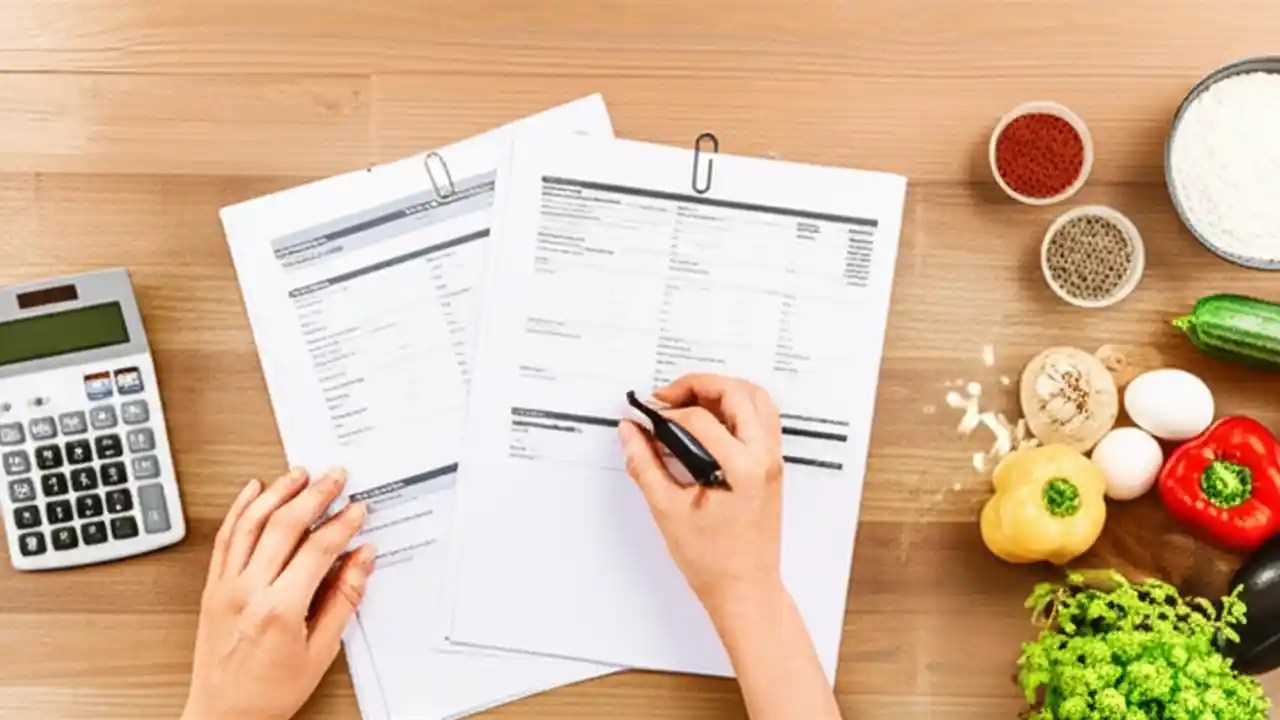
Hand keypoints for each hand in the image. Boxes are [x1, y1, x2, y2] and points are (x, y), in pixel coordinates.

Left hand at [183, 467, 375, 719]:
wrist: (222, 715)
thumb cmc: (269, 693)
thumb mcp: (321, 651)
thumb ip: (343, 599)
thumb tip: (361, 560)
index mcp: (280, 609)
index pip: (318, 549)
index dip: (342, 524)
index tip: (357, 510)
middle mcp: (248, 591)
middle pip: (285, 525)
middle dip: (314, 495)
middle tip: (334, 477)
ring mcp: (226, 587)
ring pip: (251, 523)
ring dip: (278, 492)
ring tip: (299, 475)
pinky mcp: (212, 587)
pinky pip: (225, 538)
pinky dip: (240, 510)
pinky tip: (253, 492)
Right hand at [618, 373, 784, 620]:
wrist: (745, 589)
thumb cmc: (715, 562)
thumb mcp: (668, 510)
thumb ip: (645, 465)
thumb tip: (631, 432)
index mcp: (742, 469)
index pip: (700, 419)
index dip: (666, 412)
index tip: (645, 417)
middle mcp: (764, 458)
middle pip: (736, 393)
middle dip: (698, 385)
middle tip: (667, 396)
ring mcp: (773, 460)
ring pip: (756, 398)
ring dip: (722, 390)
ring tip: (688, 402)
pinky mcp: (772, 465)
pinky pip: (762, 417)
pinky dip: (737, 406)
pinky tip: (709, 420)